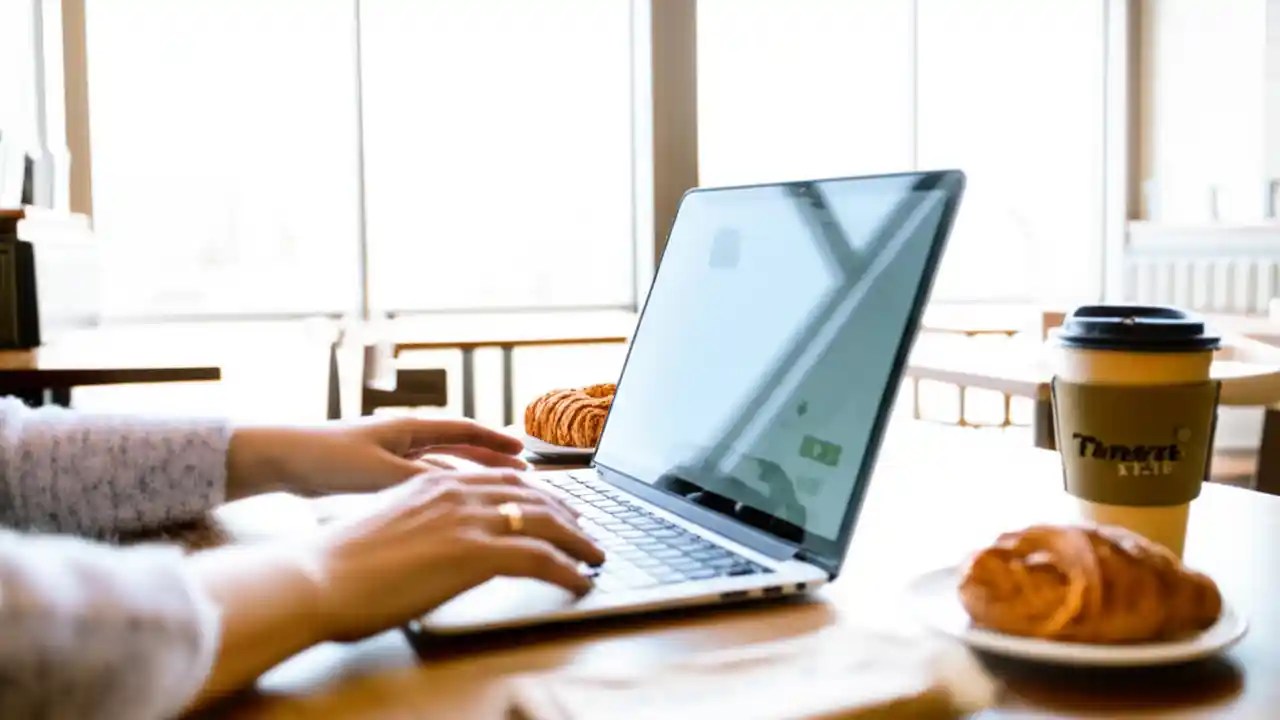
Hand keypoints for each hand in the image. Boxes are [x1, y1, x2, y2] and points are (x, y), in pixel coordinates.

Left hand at [226, 416, 527, 498]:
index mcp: (408, 428)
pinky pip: (420, 479)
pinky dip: (441, 487)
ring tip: (493, 487)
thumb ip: (423, 482)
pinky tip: (449, 502)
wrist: (281, 461)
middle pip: (457, 446)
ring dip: (468, 474)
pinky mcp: (373, 474)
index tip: (522, 450)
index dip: (495, 441)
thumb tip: (464, 490)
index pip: (464, 430)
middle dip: (489, 458)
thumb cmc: (327, 459)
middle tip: (520, 471)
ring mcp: (388, 455)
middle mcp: (402, 438)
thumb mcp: (382, 473)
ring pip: (440, 464)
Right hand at [306, 470, 603, 641]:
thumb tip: (436, 544)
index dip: (538, 493)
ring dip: (578, 541)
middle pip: (532, 495)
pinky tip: (580, 582)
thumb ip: (421, 527)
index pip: (501, 481)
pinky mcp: (475, 552)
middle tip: (586, 530)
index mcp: (434, 485)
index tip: (557, 506)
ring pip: (546, 521)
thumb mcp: (389, 530)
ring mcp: (467, 519)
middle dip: (567, 512)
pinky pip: (540, 557)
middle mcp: (456, 492)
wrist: (318, 577)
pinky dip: (568, 569)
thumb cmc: (339, 566)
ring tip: (595, 557)